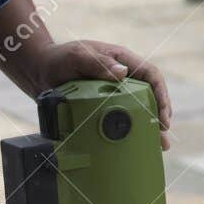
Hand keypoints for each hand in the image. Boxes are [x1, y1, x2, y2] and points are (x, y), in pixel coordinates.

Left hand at [38, 41, 172, 149]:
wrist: (39, 72)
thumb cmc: (59, 59)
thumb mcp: (77, 56)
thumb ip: (98, 63)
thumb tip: (123, 73)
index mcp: (122, 60)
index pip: (151, 75)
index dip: (161, 94)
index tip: (163, 115)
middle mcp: (122, 77)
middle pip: (150, 95)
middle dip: (159, 116)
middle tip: (163, 137)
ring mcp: (114, 92)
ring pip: (139, 109)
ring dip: (149, 127)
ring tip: (158, 147)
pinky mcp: (104, 106)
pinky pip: (122, 118)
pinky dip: (130, 131)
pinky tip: (136, 145)